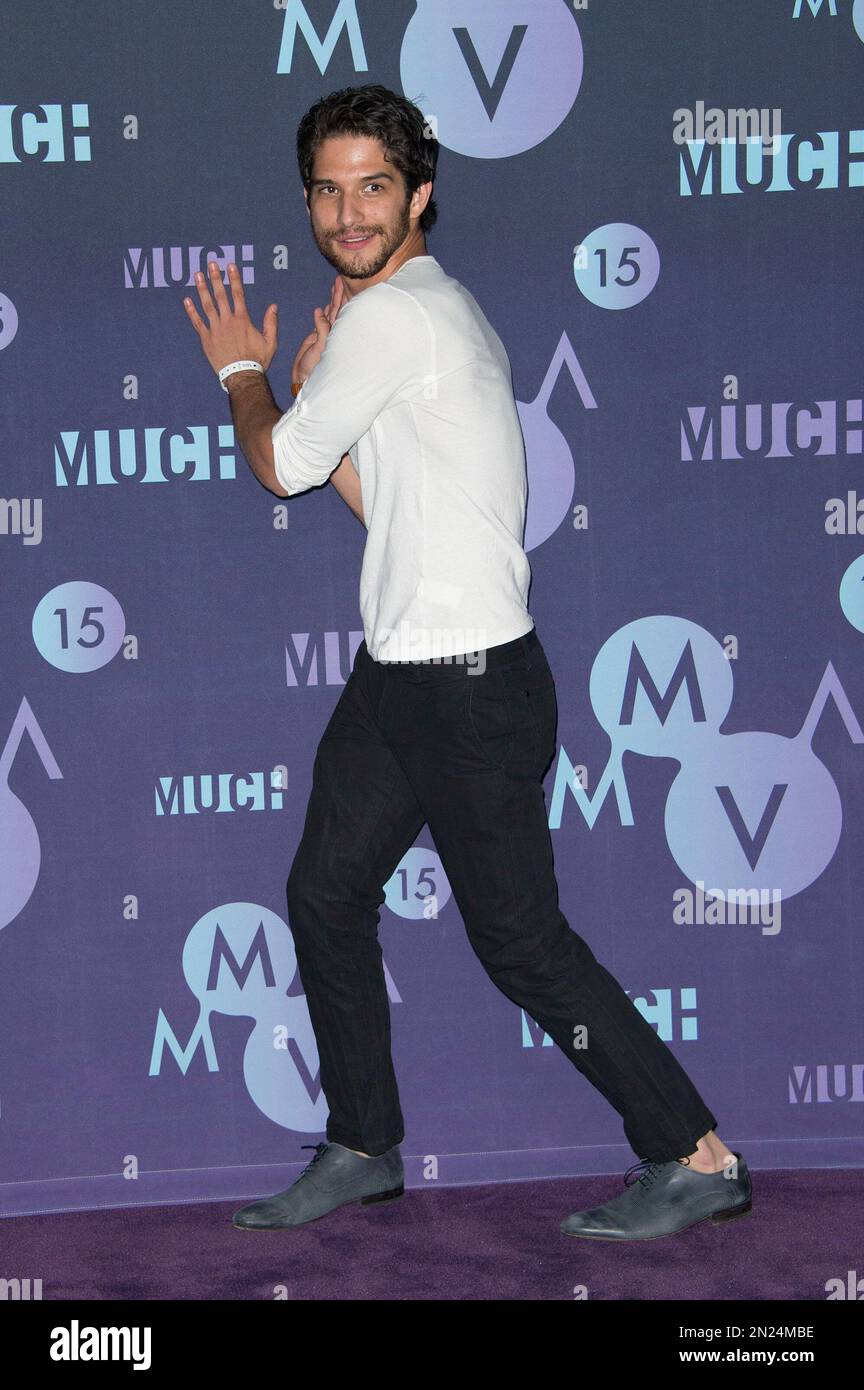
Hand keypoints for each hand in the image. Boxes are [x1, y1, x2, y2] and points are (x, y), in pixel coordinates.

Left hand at [184, 260, 277, 375]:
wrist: (242, 376)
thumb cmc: (257, 360)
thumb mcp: (270, 342)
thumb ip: (271, 323)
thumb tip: (273, 306)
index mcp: (242, 320)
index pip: (238, 294)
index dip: (234, 279)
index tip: (230, 266)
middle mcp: (227, 321)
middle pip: (220, 295)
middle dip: (215, 278)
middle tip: (211, 264)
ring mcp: (215, 329)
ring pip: (207, 305)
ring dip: (202, 289)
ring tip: (197, 275)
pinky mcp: (206, 339)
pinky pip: (197, 322)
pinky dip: (191, 311)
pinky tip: (187, 300)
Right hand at [291, 274, 345, 384]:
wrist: (303, 376)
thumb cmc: (314, 366)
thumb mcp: (320, 347)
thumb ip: (322, 329)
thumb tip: (320, 311)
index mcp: (338, 333)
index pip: (342, 311)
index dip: (342, 297)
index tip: (343, 284)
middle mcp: (333, 332)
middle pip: (338, 308)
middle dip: (339, 294)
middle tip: (340, 279)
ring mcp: (324, 333)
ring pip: (330, 312)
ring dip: (333, 299)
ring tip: (336, 286)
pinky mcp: (316, 335)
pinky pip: (321, 320)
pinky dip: (323, 311)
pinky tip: (326, 304)